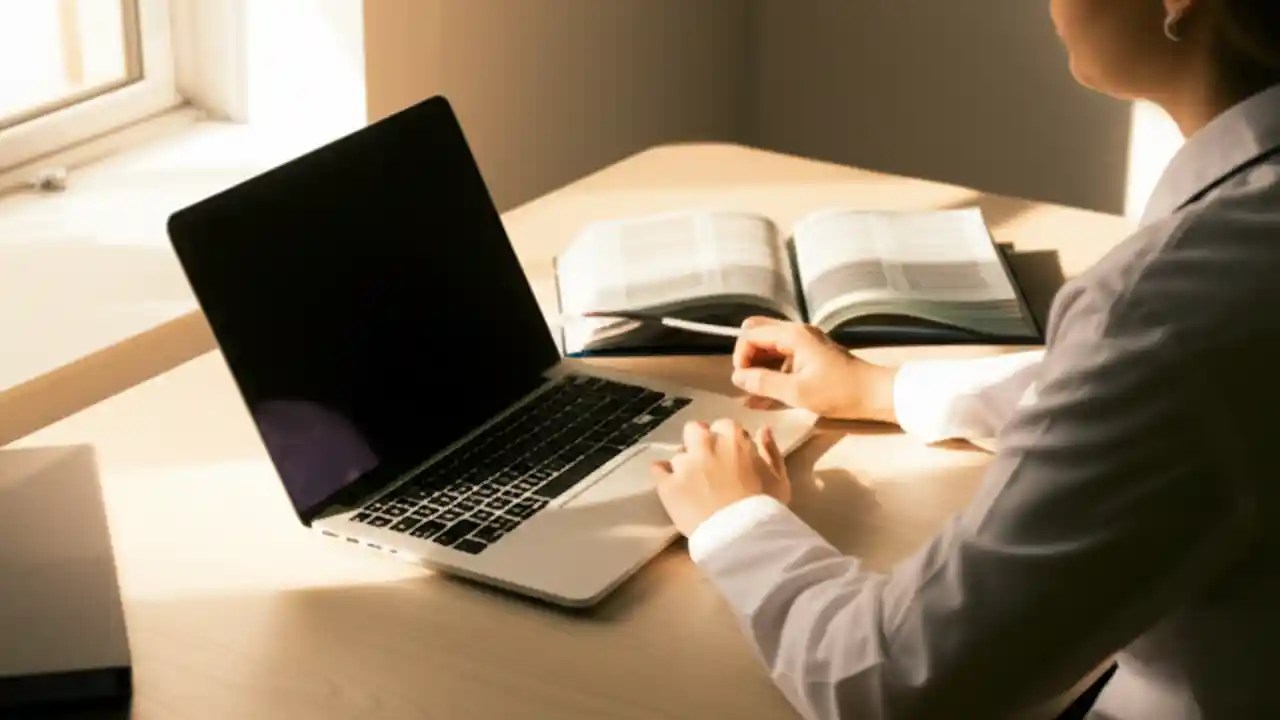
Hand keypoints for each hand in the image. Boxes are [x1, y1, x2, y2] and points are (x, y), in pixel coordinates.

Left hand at [651, 419, 788, 536]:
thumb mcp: (778, 478)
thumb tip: (762, 429)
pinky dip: (663, 475)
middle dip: (699, 442)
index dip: (726, 440)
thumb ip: (770, 450)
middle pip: (695, 431)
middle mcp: (705, 445)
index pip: (724, 425)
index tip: (730, 454)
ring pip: (679, 455)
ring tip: (694, 485)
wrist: (741, 535)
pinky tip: (672, 484)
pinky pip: (658, 470)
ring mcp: (684, 464)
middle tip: (707, 462)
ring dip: (685, 465)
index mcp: (733, 439)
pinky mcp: (668, 485)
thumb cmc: (766, 507)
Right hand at [731, 317, 898, 422]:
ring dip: (759, 365)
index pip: (751, 334)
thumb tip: (737, 377)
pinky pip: (783, 357)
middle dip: (747, 356)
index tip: (743, 381)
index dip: (741, 357)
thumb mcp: (797, 392)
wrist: (875, 394)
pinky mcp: (811, 354)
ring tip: (755, 392)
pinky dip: (772, 371)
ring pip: (770, 346)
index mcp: (793, 335)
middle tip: (748, 381)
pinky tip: (766, 394)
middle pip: (758, 333)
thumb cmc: (838, 392)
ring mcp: (805, 342)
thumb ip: (764, 383)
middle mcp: (797, 332)